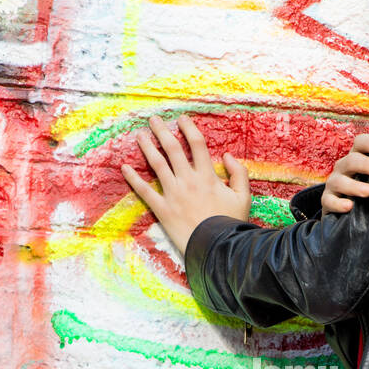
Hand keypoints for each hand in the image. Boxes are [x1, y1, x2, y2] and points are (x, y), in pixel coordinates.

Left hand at [120, 113, 251, 255]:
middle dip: (162, 132)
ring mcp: (173, 194)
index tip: (181, 119)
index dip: (188, 128)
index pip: (196, 144)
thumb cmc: (230, 223)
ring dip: (147, 148)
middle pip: (172, 149)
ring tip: (139, 135)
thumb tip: (227, 156)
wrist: (216, 248)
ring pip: (157, 165)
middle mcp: (188, 181)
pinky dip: (133, 179)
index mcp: (207, 176)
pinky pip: (144, 191)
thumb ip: (239, 173)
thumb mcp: (243, 197)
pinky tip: (125, 168)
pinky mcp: (162, 209)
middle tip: (153, 120)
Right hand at [320, 133, 368, 214]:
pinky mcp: (328, 201)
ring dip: (354, 186)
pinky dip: (338, 204)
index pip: (359, 143)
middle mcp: (344, 167)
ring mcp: (334, 184)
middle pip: (351, 160)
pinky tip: (349, 206)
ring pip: (339, 181)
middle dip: (365, 164)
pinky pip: (329, 201)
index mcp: (358, 157)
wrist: (347, 210)